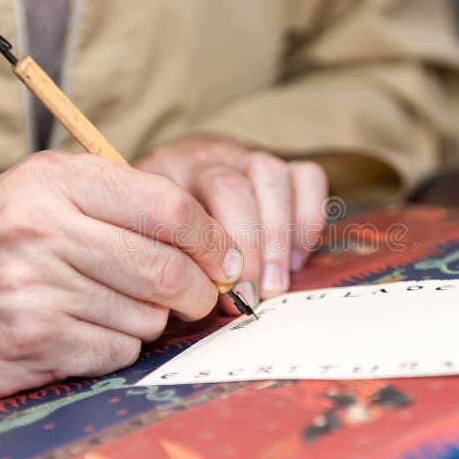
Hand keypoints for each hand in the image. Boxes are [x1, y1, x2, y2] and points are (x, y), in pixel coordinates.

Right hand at [0, 152, 243, 404]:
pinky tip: (82, 332)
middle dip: (198, 291)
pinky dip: (116, 345)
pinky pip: (118, 349)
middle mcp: (44, 227)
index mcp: (55, 180)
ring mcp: (36, 286)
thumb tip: (207, 242)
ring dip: (147, 320)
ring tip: (109, 307)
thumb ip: (117, 204)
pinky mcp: (34, 339)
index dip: (212, 238)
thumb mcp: (38, 196)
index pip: (168, 206)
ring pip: (147, 314)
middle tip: (199, 298)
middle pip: (167, 267)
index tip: (225, 258)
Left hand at [137, 138, 327, 309]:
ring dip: (278, 237)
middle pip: (230, 188)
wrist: (167, 183)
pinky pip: (307, 177)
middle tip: (249, 297)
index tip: (222, 292)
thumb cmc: (162, 227)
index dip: (208, 250)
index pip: (185, 203)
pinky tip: (295, 260)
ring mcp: (246, 157)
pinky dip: (308, 220)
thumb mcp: (151, 238)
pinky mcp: (282, 166)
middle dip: (246, 249)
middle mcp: (206, 158)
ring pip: (271, 176)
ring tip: (274, 285)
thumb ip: (165, 263)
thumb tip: (192, 301)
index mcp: (164, 175)